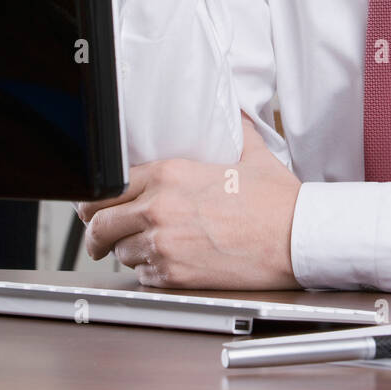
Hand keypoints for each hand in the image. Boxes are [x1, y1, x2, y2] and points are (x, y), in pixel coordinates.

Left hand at [75, 115, 301, 289]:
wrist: (295, 239)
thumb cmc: (277, 202)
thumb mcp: (252, 154)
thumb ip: (234, 130)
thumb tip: (235, 113)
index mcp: (170, 174)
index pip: (108, 185)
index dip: (95, 198)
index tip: (96, 205)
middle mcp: (159, 209)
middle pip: (99, 224)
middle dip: (95, 232)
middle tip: (98, 236)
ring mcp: (163, 245)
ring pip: (120, 253)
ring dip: (128, 251)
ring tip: (147, 247)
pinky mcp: (174, 275)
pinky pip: (142, 276)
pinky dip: (149, 272)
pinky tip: (168, 262)